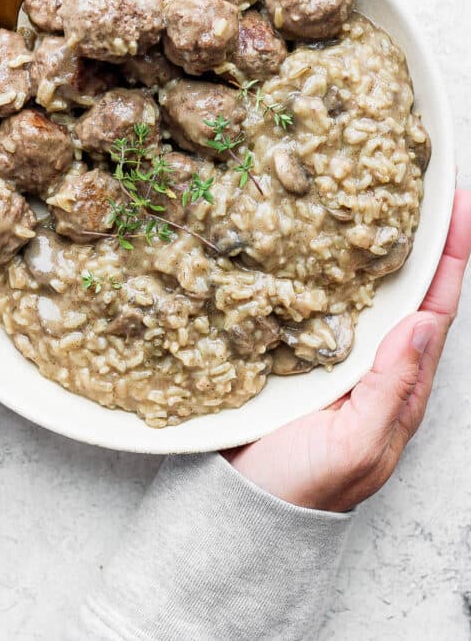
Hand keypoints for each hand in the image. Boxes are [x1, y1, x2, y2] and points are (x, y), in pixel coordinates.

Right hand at [226, 189, 470, 511]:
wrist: (242, 508)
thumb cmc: (302, 485)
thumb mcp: (356, 447)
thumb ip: (392, 390)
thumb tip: (425, 322)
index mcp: (400, 385)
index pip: (435, 310)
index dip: (451, 257)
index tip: (460, 205)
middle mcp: (374, 363)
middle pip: (406, 288)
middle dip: (419, 236)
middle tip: (420, 183)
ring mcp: (335, 354)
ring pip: (362, 289)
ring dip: (372, 243)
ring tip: (374, 196)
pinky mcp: (297, 350)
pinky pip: (318, 299)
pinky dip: (323, 266)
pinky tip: (314, 237)